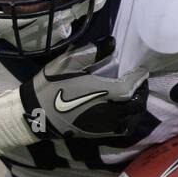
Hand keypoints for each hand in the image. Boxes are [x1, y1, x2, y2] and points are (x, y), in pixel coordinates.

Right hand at [19, 60, 152, 141]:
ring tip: (135, 98)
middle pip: (135, 105)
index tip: (142, 70)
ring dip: (136, 109)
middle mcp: (106, 111)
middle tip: (141, 84)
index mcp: (101, 92)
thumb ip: (92, 53)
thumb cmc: (51, 86)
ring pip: (130, 120)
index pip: (130, 86)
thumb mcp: (67, 63)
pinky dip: (128, 120)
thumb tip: (112, 42)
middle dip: (142, 94)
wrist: (35, 114)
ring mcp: (102, 125)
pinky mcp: (97, 133)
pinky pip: (120, 129)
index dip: (139, 78)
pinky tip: (124, 112)